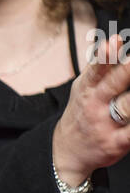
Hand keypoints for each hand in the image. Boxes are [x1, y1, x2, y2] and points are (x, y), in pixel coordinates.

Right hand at [52, 32, 129, 185]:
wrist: (68, 152)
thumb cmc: (81, 113)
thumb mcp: (82, 87)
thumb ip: (98, 65)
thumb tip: (113, 40)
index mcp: (87, 88)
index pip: (96, 68)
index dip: (106, 55)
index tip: (116, 41)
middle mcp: (95, 105)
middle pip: (113, 84)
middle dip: (127, 71)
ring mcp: (105, 125)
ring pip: (127, 108)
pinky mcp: (116, 144)